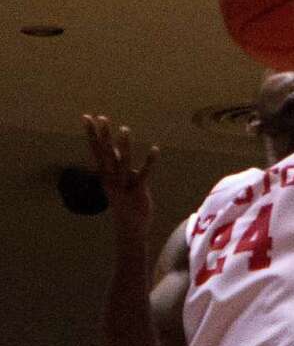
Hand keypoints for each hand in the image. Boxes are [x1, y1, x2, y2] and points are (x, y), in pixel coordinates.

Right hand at [83, 115, 157, 235]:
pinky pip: (143, 175)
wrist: (129, 228)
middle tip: (102, 118)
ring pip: (123, 163)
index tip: (86, 117)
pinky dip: (149, 162)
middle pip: (106, 154)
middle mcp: (111, 179)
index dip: (91, 134)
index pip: (96, 150)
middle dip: (104, 136)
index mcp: (105, 174)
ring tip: (124, 129)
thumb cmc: (123, 201)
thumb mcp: (115, 181)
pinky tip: (155, 149)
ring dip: (124, 146)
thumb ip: (114, 163)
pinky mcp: (138, 192)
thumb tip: (112, 146)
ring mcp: (124, 186)